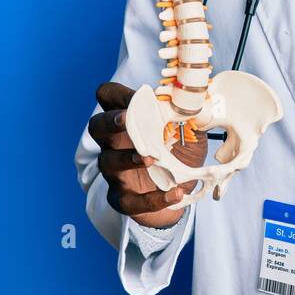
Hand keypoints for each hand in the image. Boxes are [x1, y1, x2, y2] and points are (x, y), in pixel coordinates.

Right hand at [88, 81, 208, 228]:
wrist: (181, 189)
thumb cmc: (179, 152)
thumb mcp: (189, 131)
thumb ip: (189, 115)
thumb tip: (198, 101)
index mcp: (129, 121)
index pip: (109, 97)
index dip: (117, 94)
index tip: (136, 96)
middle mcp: (115, 143)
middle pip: (97, 126)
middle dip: (109, 121)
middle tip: (126, 119)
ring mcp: (116, 171)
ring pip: (108, 162)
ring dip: (129, 158)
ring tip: (151, 159)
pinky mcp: (123, 198)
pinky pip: (130, 200)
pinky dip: (152, 199)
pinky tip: (174, 194)